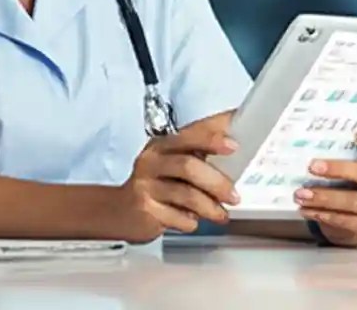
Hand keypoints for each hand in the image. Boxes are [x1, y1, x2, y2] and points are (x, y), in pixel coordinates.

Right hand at [115, 123, 240, 242]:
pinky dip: (191, 221)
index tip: (233, 145)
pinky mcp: (146, 210)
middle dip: (216, 182)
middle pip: (188, 166)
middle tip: (234, 195)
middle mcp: (152, 161)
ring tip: (220, 214)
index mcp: (163, 144)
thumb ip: (200, 151)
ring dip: (210, 207)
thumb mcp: (173, 161)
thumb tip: (235, 137)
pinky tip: (191, 220)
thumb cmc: (155, 183)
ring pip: (185, 194)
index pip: (190, 135)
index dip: (212, 139)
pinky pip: (178, 217)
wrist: (121, 210)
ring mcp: (147, 185)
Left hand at [295, 129, 356, 246]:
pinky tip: (307, 210)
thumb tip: (311, 141)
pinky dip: (324, 214)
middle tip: (312, 166)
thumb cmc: (356, 181)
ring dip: (325, 197)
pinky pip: (347, 221)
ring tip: (301, 193)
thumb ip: (345, 152)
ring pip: (355, 201)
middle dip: (339, 170)